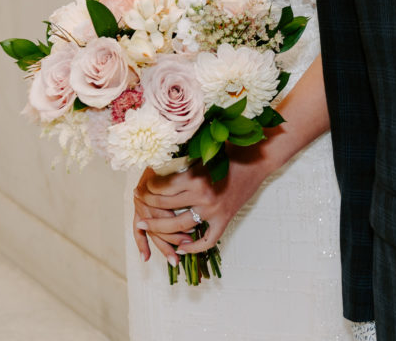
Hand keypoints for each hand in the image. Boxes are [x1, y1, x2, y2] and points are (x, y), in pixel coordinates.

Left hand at [133, 156, 267, 263]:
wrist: (258, 157)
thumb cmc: (230, 148)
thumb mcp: (203, 150)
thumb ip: (183, 159)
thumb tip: (157, 161)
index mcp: (195, 177)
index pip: (161, 187)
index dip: (147, 187)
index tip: (141, 185)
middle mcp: (202, 196)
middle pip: (165, 206)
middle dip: (146, 205)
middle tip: (137, 203)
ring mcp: (213, 211)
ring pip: (178, 226)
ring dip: (158, 228)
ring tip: (144, 226)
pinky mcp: (224, 219)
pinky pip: (206, 240)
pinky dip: (192, 247)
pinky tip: (179, 247)